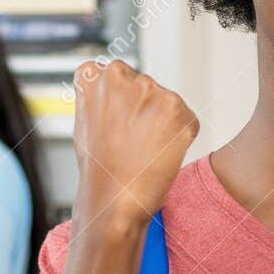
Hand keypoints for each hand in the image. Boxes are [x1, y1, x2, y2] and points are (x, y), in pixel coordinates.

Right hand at [72, 60, 197, 229]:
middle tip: (130, 143)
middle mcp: (121, 74)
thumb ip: (103, 97)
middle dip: (144, 112)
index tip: (114, 126)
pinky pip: (187, 121)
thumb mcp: (86, 121)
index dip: (120, 106)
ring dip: (162, 124)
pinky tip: (159, 154)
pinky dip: (181, 138)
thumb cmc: (99, 168)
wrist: (113, 199)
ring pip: (167, 104)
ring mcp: (150, 90)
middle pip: (145, 88)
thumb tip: (119, 87)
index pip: (118, 77)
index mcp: (93, 73)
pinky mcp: (177, 108)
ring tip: (143, 150)